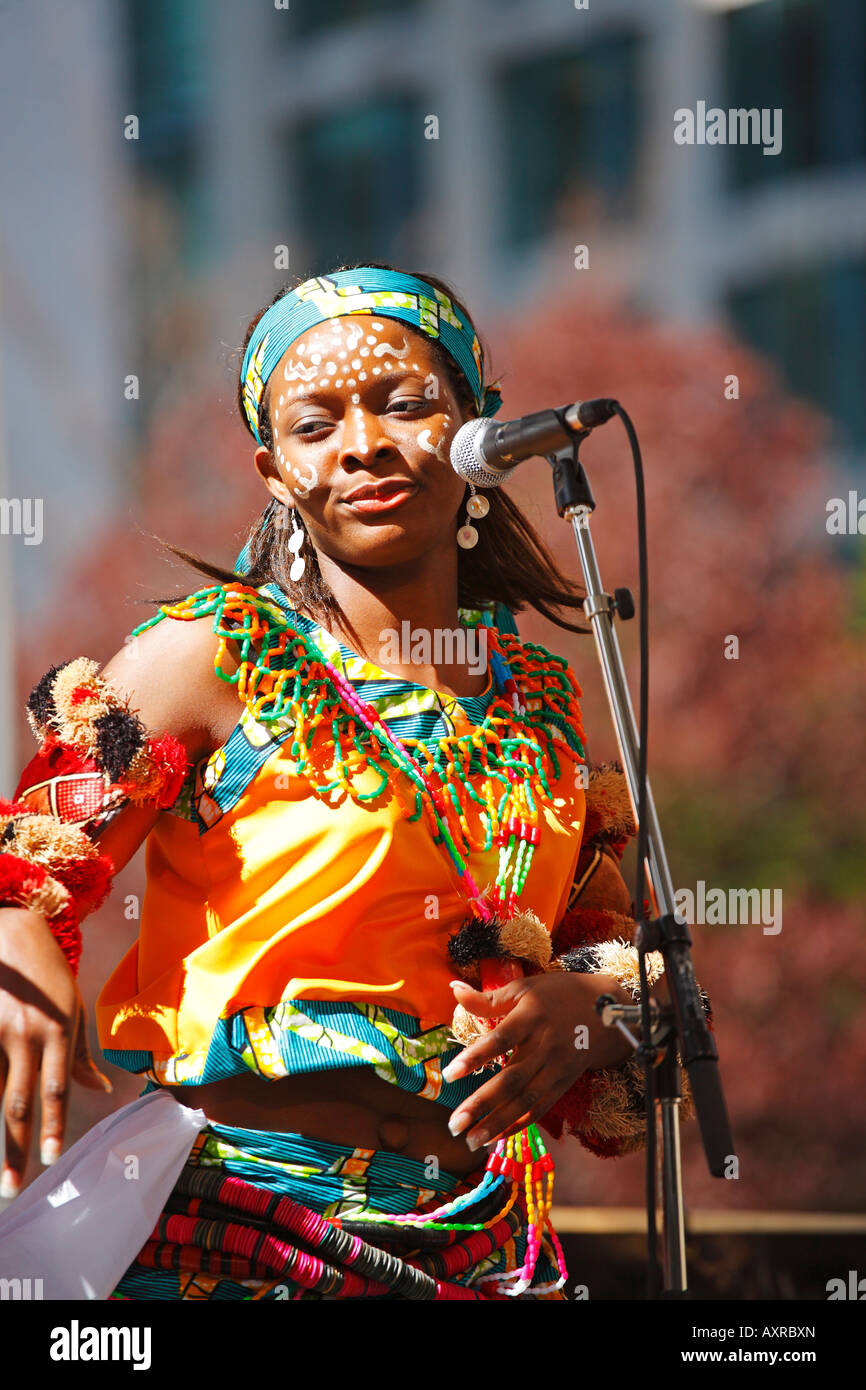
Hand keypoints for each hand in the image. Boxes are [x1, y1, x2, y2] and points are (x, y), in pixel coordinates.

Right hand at [0, 908, 111, 1198]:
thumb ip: (79, 1054)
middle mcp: (26, 1034)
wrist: (11, 928)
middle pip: (19, 1102)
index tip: (52, 1162)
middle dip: (16, 1148)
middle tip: (11, 1188)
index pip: (56, 1089)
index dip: (54, 1127)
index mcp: (57, 1032)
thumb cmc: (47, 973)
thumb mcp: (72, 1008)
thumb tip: (100, 1090)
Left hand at [442, 971, 632, 1151]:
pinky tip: (497, 1136)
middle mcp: (545, 1045)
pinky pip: (541, 1108)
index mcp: (531, 1017)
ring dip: (498, 1123)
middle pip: (511, 1079)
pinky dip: (520, 1124)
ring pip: (525, 1100)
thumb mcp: (524, 988)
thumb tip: (453, 989)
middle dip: (481, 1104)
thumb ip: (488, 998)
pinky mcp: (564, 1083)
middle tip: (453, 1124)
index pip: (499, 1040)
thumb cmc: (557, 995)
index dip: (474, 1058)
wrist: (607, 1011)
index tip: (448, 1075)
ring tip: (470, 1140)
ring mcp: (556, 1068)